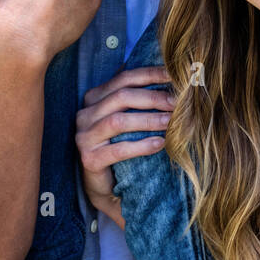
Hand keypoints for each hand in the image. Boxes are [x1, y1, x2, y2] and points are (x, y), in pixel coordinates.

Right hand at [76, 67, 172, 218]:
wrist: (104, 185)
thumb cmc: (120, 144)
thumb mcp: (127, 117)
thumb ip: (138, 97)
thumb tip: (169, 73)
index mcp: (94, 98)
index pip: (123, 78)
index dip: (149, 75)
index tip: (173, 76)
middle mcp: (85, 114)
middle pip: (122, 97)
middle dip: (152, 98)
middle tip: (176, 103)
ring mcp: (84, 137)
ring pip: (118, 121)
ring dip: (148, 120)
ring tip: (170, 122)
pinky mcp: (89, 159)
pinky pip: (118, 149)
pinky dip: (141, 146)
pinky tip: (160, 144)